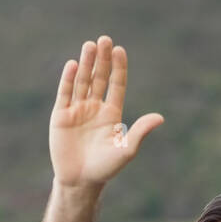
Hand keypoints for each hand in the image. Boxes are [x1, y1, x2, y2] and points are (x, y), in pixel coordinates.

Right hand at [50, 35, 163, 188]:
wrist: (80, 181)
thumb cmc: (105, 168)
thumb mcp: (125, 150)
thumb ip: (140, 132)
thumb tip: (160, 118)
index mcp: (111, 113)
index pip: (116, 84)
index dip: (118, 68)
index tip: (120, 51)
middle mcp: (94, 107)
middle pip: (99, 77)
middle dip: (102, 60)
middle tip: (105, 40)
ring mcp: (77, 110)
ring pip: (82, 81)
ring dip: (86, 64)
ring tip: (90, 45)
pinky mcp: (60, 115)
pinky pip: (65, 93)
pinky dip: (68, 79)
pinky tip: (74, 65)